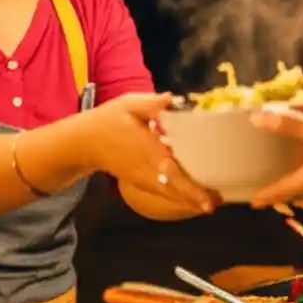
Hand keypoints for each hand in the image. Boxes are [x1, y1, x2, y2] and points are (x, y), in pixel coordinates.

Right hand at [82, 93, 215, 213]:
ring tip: (211, 203)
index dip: (188, 187)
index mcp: (147, 149)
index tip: (206, 198)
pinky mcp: (139, 182)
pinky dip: (177, 199)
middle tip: (217, 202)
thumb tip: (172, 99)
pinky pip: (161, 194)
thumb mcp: (128, 104)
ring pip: (168, 195)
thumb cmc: (108, 120)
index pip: (170, 171)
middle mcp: (146, 168)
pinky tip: (193, 200)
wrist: (84, 142)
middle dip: (195, 198)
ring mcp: (141, 178)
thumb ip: (152, 102)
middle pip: (173, 189)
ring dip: (189, 201)